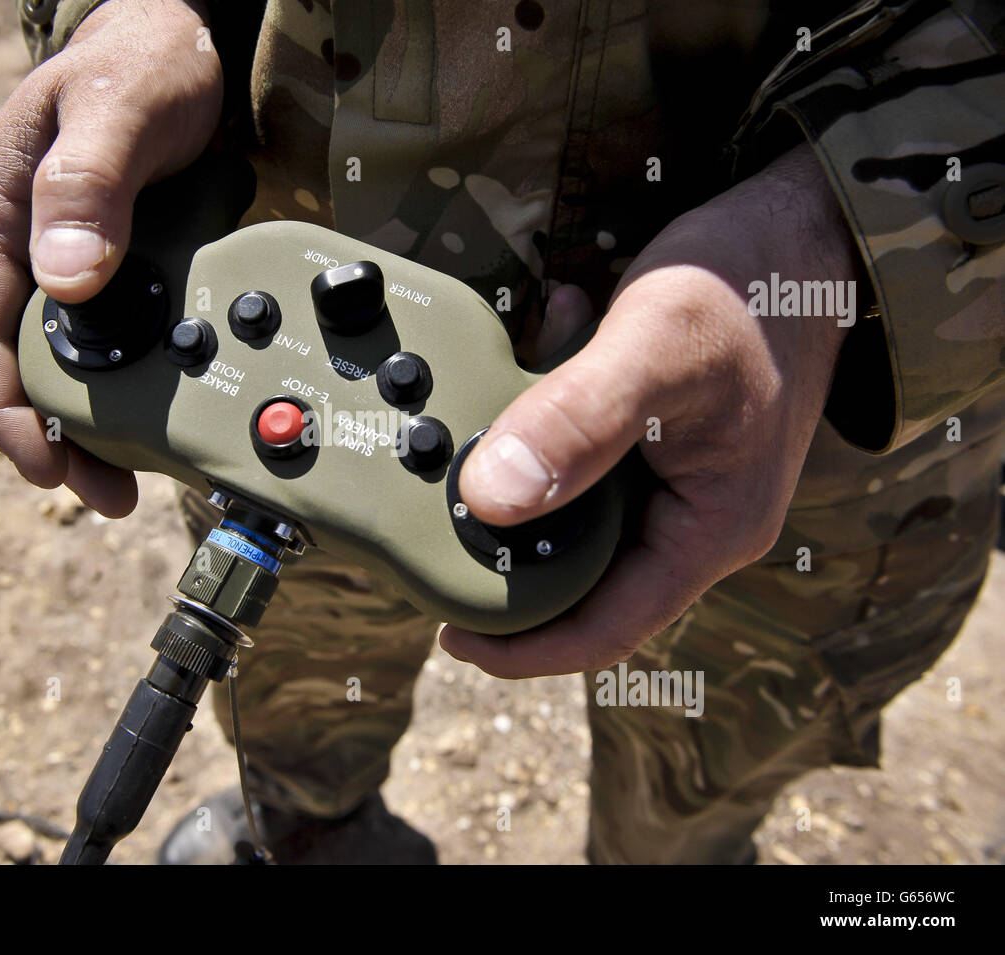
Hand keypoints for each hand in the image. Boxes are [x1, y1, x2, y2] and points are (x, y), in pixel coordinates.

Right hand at [0, 0, 219, 516]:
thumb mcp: (115, 109)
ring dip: (89, 422)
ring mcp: (58, 260)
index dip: (4, 409)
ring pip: (59, 361)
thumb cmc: (142, 62)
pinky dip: (121, 385)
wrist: (181, 44)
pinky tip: (153, 415)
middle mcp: (17, 245)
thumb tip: (68, 279)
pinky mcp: (104, 267)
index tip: (43, 465)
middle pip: (16, 364)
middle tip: (108, 493)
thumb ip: (86, 185)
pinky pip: (101, 339)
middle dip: (52, 436)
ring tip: (131, 477)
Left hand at [441, 144, 859, 677]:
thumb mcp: (656, 347)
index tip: (451, 634)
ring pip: (570, 509)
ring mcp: (669, 479)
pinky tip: (540, 343)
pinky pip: (578, 449)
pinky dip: (544, 412)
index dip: (524, 645)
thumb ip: (577, 422)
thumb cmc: (751, 285)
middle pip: (579, 576)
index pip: (606, 628)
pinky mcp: (650, 438)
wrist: (797, 224)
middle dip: (506, 550)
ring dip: (520, 467)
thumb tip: (492, 499)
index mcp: (708, 531)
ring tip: (481, 407)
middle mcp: (689, 518)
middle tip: (433, 518)